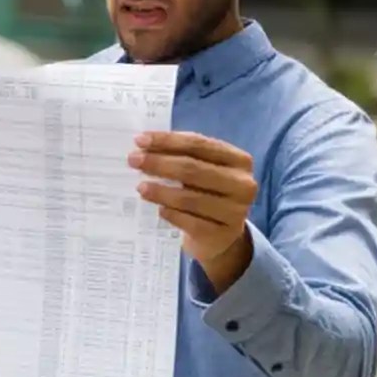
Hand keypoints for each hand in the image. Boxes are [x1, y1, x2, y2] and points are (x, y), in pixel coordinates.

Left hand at [128, 132, 257, 288]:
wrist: (220, 236)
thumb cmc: (206, 193)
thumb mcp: (201, 170)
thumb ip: (181, 155)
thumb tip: (144, 145)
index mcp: (239, 160)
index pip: (199, 144)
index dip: (168, 141)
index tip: (140, 140)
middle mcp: (243, 184)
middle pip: (193, 169)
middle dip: (159, 163)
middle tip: (134, 161)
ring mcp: (236, 212)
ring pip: (190, 198)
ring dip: (161, 191)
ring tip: (140, 187)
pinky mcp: (222, 235)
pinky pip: (191, 222)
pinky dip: (172, 214)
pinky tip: (158, 209)